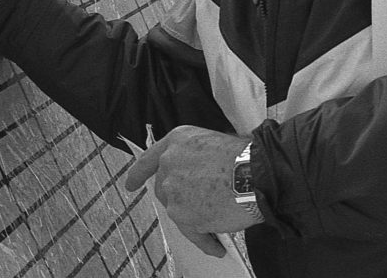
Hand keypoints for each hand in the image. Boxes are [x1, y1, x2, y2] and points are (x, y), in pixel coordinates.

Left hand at [124, 125, 262, 256]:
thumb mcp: (212, 141)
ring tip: (218, 221)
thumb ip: (194, 157)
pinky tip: (217, 245)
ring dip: (195, 218)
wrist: (255, 174)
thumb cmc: (243, 157)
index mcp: (176, 142)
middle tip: (200, 203)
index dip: (137, 174)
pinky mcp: (183, 215)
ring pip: (178, 211)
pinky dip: (205, 240)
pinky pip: (192, 233)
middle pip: (165, 189)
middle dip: (179, 198)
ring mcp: (173, 191)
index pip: (148, 160)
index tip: (131, 185)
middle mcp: (168, 164)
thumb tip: (196, 176)